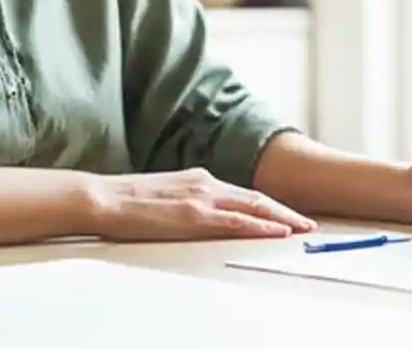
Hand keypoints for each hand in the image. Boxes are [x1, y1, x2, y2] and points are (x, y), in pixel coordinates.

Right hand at [88, 168, 317, 240]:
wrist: (104, 197)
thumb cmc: (128, 202)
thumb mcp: (166, 196)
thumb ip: (188, 201)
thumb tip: (203, 213)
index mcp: (199, 179)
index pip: (244, 193)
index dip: (270, 205)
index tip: (289, 215)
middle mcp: (206, 183)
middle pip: (256, 198)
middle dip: (286, 211)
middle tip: (307, 223)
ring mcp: (202, 198)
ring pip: (253, 207)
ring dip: (282, 219)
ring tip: (302, 229)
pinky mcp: (194, 215)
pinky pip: (236, 221)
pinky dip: (261, 226)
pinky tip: (277, 231)